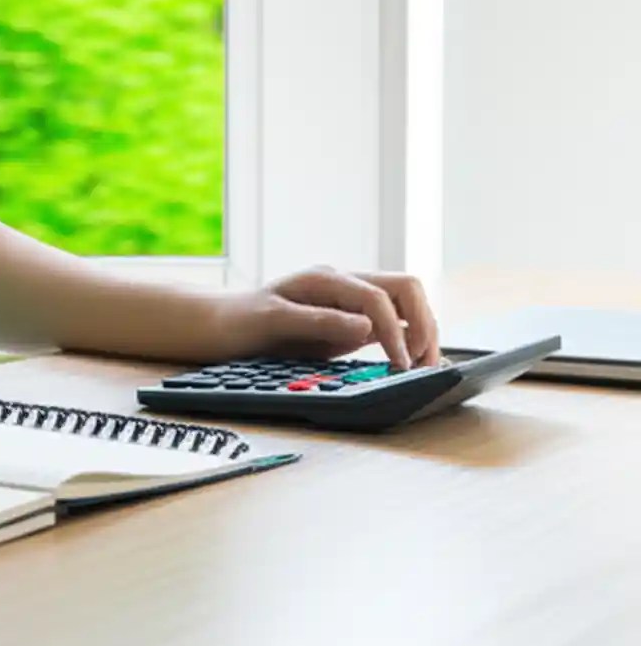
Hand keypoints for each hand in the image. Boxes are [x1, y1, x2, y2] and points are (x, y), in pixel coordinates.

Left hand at [210, 266, 439, 369]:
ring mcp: (348, 301)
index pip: (377, 297)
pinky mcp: (348, 321)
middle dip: (423, 324)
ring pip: (405, 304)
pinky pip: (390, 323)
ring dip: (421, 331)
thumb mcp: (273, 321)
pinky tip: (409, 363)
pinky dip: (406, 339)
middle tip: (423, 365)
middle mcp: (343, 284)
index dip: (395, 331)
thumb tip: (366, 327)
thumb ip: (319, 321)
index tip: (399, 365)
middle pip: (405, 289)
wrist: (220, 326)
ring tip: (425, 367)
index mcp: (325, 279)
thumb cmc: (240, 320)